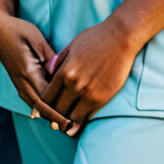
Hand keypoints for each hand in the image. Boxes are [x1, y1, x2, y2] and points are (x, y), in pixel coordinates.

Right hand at [0, 10, 64, 126]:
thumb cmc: (19, 29)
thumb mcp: (37, 38)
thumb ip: (49, 57)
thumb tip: (61, 73)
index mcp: (27, 72)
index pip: (46, 98)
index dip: (59, 111)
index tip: (71, 120)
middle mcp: (21, 81)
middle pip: (40, 106)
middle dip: (55, 118)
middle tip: (71, 127)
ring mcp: (17, 82)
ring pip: (33, 105)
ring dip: (47, 114)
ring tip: (63, 123)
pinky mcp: (17, 80)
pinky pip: (29, 98)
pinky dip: (40, 107)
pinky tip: (49, 110)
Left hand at [39, 18, 136, 135]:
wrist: (120, 38)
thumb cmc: (95, 38)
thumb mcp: (71, 46)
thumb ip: (58, 62)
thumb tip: (47, 73)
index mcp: (65, 71)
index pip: (46, 97)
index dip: (43, 105)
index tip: (44, 108)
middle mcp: (75, 85)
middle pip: (57, 111)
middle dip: (53, 117)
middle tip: (53, 120)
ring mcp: (89, 93)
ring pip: (71, 119)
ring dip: (67, 124)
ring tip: (65, 125)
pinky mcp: (102, 99)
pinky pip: (87, 117)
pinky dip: (81, 121)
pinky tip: (78, 122)